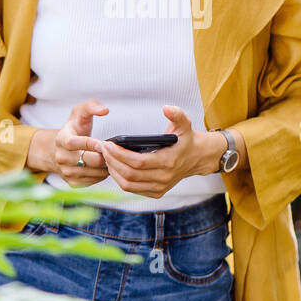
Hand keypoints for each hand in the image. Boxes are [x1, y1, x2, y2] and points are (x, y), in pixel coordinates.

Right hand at [52, 99, 110, 185]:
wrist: (60, 149)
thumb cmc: (73, 129)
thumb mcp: (79, 112)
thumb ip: (91, 106)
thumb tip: (104, 110)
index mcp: (61, 139)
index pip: (74, 143)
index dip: (91, 143)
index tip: (104, 142)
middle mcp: (61, 157)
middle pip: (89, 160)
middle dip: (104, 155)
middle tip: (112, 150)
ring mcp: (65, 171)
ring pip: (93, 172)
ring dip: (105, 165)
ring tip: (109, 157)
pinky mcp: (72, 183)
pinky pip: (93, 181)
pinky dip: (102, 174)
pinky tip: (103, 166)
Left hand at [100, 106, 219, 198]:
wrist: (197, 158)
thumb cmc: (186, 140)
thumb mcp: (185, 123)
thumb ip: (177, 114)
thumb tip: (167, 108)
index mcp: (168, 161)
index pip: (138, 162)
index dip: (120, 154)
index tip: (108, 145)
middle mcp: (164, 177)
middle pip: (130, 175)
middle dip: (113, 161)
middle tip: (103, 149)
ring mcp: (160, 187)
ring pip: (128, 185)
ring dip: (114, 172)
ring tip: (106, 158)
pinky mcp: (156, 192)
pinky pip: (132, 189)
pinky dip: (120, 179)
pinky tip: (114, 167)